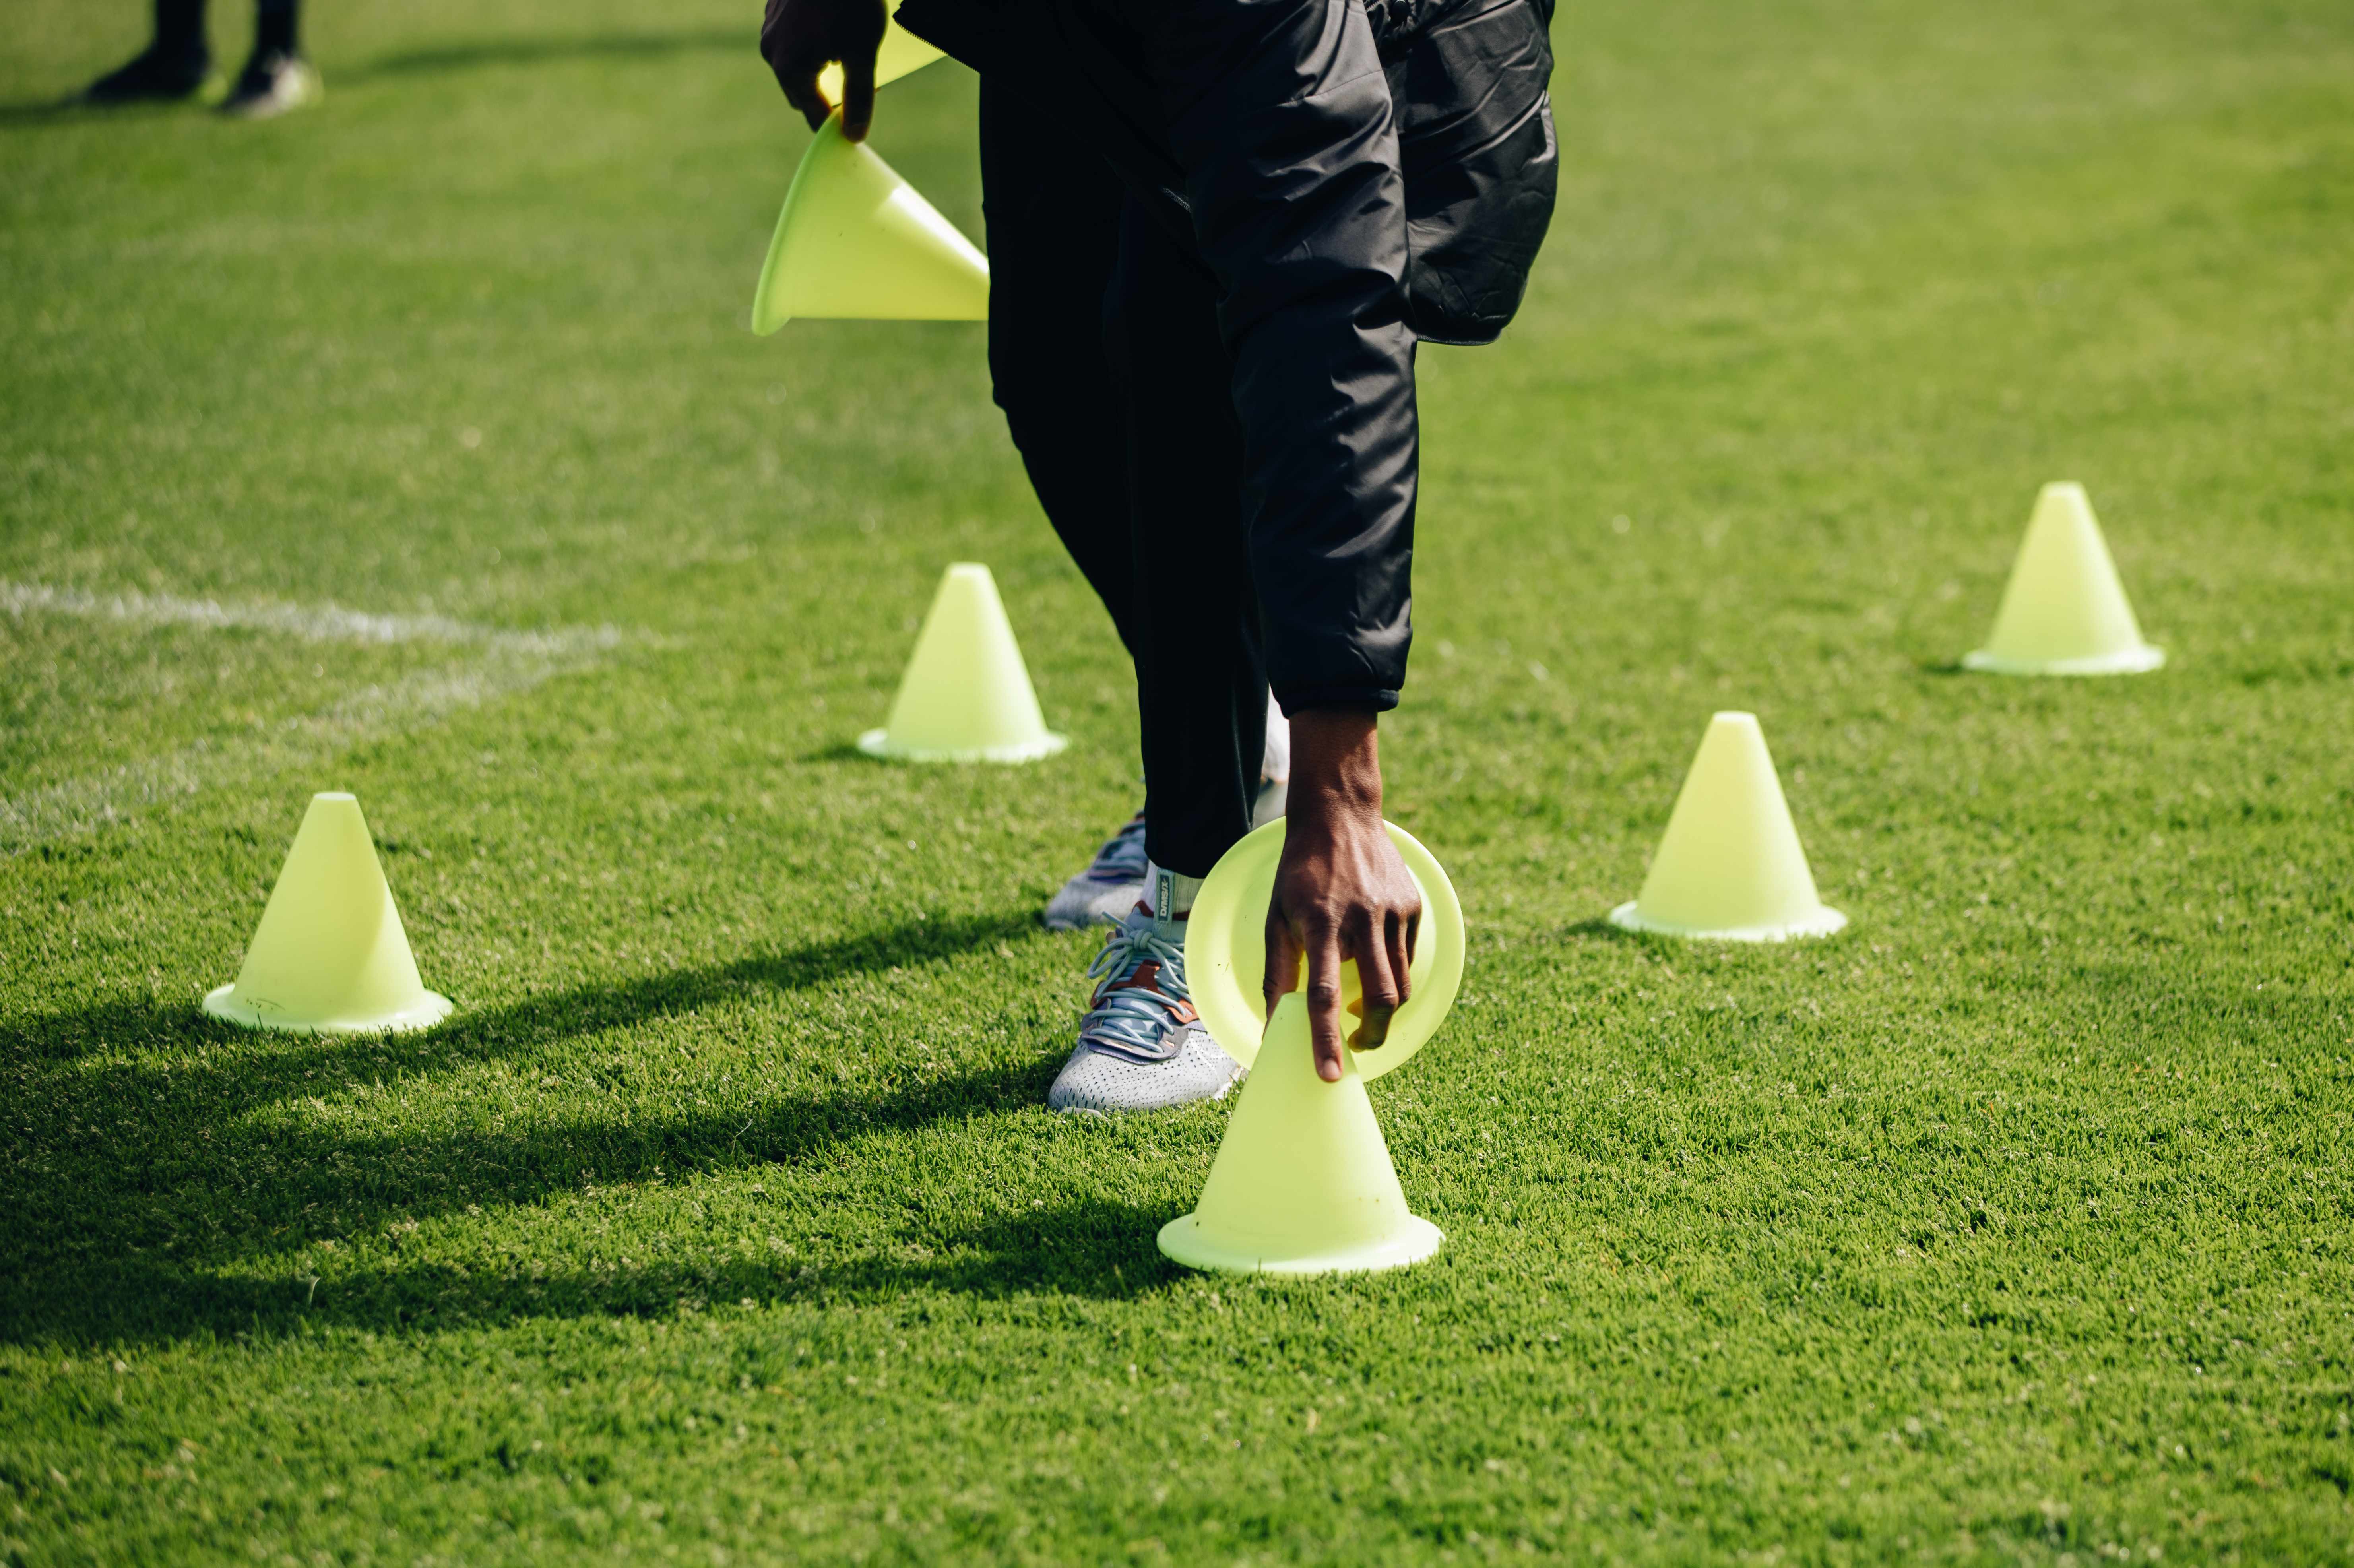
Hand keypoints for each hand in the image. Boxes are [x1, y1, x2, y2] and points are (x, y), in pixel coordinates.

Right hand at [760, 0, 886, 138]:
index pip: (813, 115)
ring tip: (848, 52)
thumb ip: (859, 99)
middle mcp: (772, 51)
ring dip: (822, 68)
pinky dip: (812, 44)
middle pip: (803, 92)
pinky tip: (833, 28)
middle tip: (861, 85)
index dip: (836, 123)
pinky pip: (793, 40)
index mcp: (789, 69)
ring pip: (797, 65)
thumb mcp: (863, 54)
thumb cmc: (849, 1)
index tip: (856, 126)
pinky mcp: (775, 8)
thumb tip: (854, 136)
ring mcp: (770, 28)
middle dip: (829, 94)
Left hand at [1263, 710, 1421, 1082]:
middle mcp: (1360, 918)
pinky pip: (1407, 957)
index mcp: (1319, 922)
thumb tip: (1272, 1026)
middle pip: (1380, 998)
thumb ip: (1277, 972)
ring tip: (1362, 1013)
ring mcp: (1392, 911)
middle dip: (1372, 1035)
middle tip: (1356, 1047)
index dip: (1326, 1039)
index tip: (1328, 1075)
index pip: (1324, 994)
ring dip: (1384, 1011)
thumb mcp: (1276, 918)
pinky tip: (1372, 961)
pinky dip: (1392, 973)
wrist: (1338, 816)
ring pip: (1400, 984)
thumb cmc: (1299, 874)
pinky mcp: (1412, 905)